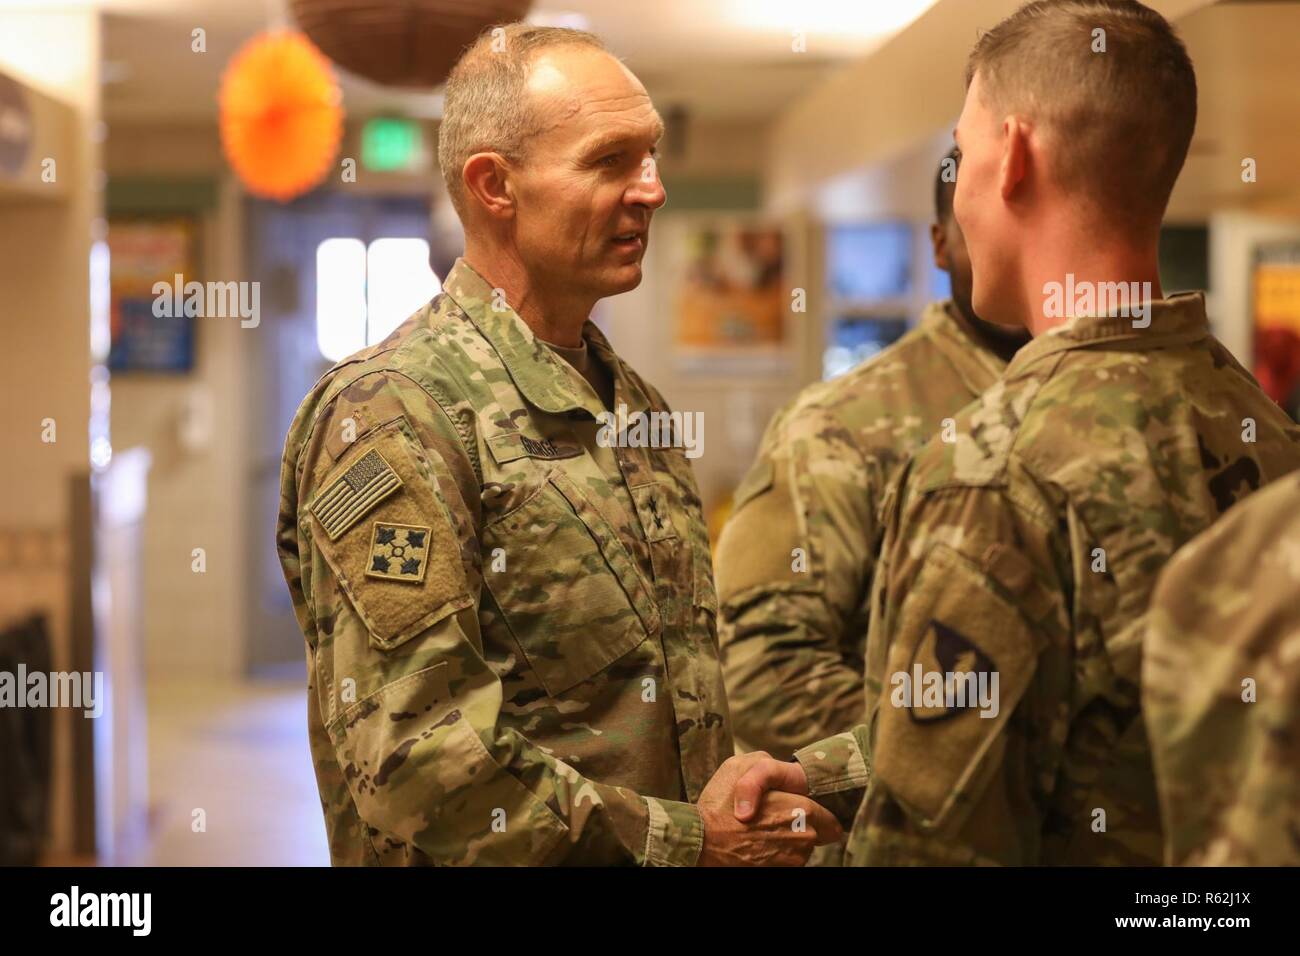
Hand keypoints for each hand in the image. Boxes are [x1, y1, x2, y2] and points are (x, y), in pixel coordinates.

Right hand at [696, 752, 840, 865]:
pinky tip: (754, 847)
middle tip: (771, 821)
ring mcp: (791, 860)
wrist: (699, 842)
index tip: (801, 813)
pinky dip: (773, 856)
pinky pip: (784, 863)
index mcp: (802, 810)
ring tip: (759, 834)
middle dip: (798, 828)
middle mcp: (803, 838)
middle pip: (814, 836)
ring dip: (785, 843)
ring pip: (798, 851)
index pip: (831, 821)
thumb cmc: (719, 805)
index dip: (819, 816)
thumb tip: (778, 770)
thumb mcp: (738, 765)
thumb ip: (766, 763)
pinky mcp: (778, 873)